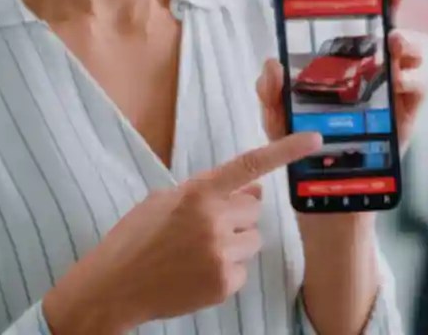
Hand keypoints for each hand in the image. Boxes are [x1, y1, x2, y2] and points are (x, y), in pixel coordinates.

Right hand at [43, 132, 323, 333]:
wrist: (113, 287)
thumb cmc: (136, 238)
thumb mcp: (166, 200)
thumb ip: (210, 191)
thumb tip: (255, 189)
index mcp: (197, 193)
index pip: (250, 165)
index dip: (286, 150)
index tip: (314, 140)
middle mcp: (213, 220)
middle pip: (253, 209)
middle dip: (234, 215)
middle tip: (199, 229)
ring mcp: (220, 253)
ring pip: (252, 239)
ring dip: (233, 243)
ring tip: (196, 252)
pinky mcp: (225, 283)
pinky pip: (243, 268)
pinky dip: (226, 270)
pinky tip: (196, 272)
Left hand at [257, 0, 425, 153]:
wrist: (323, 192)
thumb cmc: (302, 149)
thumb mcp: (277, 119)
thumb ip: (270, 93)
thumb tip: (271, 63)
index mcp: (347, 66)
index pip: (368, 25)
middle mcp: (374, 74)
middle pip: (394, 34)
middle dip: (399, 15)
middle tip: (388, 19)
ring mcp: (392, 96)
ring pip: (411, 59)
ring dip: (408, 47)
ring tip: (394, 46)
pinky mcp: (404, 119)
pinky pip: (417, 92)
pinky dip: (412, 81)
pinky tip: (398, 81)